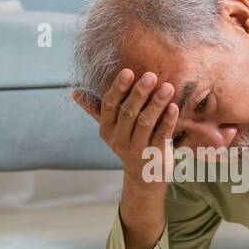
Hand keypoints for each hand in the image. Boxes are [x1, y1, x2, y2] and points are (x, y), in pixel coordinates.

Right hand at [71, 68, 177, 186]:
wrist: (144, 177)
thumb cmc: (129, 143)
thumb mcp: (111, 129)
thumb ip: (95, 110)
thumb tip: (74, 93)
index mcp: (107, 129)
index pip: (109, 106)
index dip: (118, 88)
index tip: (128, 71)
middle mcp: (118, 140)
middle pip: (128, 113)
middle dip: (139, 93)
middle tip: (151, 75)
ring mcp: (137, 149)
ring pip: (145, 123)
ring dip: (156, 103)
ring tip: (168, 87)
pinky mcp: (154, 156)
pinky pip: (161, 136)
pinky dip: (168, 121)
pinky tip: (174, 107)